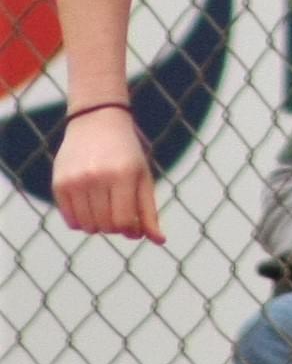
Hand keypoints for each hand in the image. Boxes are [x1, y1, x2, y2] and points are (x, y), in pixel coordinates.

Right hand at [50, 107, 164, 244]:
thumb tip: (159, 241)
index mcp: (122, 175)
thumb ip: (149, 211)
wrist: (96, 122)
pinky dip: (81, 222)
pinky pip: (70, 219)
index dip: (131, 231)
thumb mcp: (143, 178)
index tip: (134, 226)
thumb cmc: (127, 154)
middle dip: (116, 228)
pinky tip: (90, 209)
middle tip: (120, 216)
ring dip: (99, 227)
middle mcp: (96, 177)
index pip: (124, 222)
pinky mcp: (59, 183)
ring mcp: (75, 180)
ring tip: (106, 211)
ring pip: (87, 226)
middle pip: (106, 226)